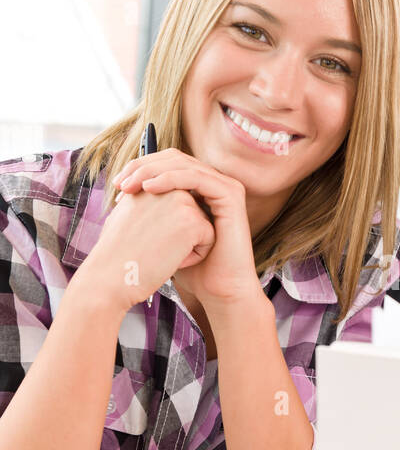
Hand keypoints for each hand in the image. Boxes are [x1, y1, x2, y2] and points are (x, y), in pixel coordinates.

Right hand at [80, 167, 214, 313]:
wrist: (109, 277)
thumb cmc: (114, 254)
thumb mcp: (126, 215)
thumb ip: (146, 203)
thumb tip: (164, 206)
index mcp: (150, 181)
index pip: (177, 207)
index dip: (165, 230)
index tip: (142, 240)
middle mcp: (166, 185)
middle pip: (193, 214)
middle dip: (179, 235)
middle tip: (149, 246)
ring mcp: (182, 201)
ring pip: (202, 226)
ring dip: (186, 245)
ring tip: (158, 251)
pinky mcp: (193, 220)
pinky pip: (209, 240)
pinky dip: (194, 256)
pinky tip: (169, 259)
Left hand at [111, 150, 259, 313]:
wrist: (217, 290)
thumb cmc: (191, 268)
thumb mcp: (164, 233)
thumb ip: (152, 210)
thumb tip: (123, 193)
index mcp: (200, 187)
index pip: (167, 163)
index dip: (140, 168)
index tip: (117, 185)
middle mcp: (214, 182)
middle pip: (174, 158)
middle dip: (142, 167)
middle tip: (120, 182)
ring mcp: (225, 186)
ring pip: (182, 164)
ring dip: (151, 171)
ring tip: (130, 185)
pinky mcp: (231, 195)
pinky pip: (195, 177)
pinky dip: (170, 179)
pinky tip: (149, 187)